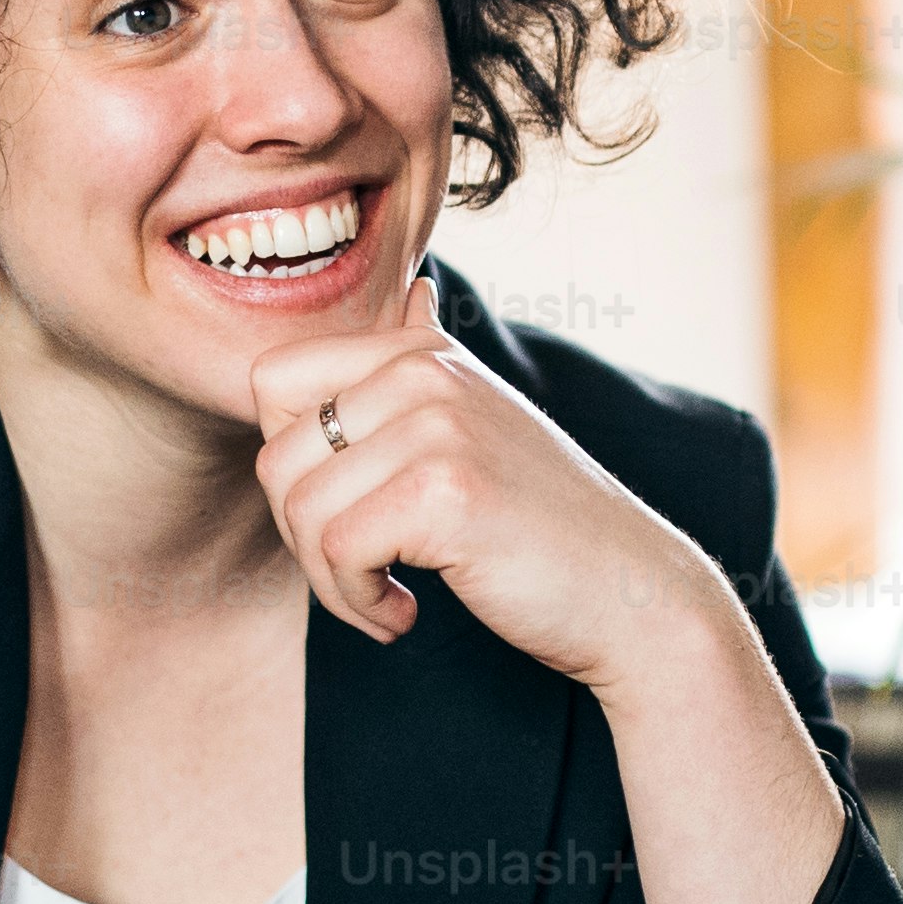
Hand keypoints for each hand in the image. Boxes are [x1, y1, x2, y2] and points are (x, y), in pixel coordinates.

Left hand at [249, 325, 736, 683]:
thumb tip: (415, 289)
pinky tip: (405, 614)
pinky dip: (359, 604)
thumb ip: (429, 364)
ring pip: (301, 512)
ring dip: (332, 584)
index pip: (271, 383)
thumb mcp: (482, 423)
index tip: (344, 512)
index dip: (288, 465)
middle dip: (303, 538)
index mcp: (420, 351)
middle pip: (277, 457)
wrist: (631, 593)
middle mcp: (424, 371)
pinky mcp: (443, 491)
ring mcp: (437, 426)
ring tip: (386, 598)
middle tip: (361, 575)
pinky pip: (337, 554)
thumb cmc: (542, 525)